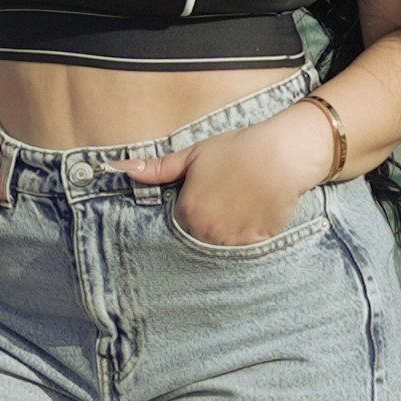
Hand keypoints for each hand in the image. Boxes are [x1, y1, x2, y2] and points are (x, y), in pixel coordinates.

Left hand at [141, 99, 345, 251]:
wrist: (281, 155)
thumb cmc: (236, 150)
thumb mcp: (193, 155)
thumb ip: (157, 168)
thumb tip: (119, 167)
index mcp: (188, 213)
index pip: (178, 225)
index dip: (190, 210)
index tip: (203, 197)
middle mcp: (207, 233)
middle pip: (198, 239)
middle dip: (206, 225)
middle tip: (223, 202)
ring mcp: (233, 241)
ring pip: (220, 247)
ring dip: (225, 234)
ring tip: (237, 208)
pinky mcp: (258, 244)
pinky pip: (245, 250)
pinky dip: (246, 237)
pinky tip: (252, 214)